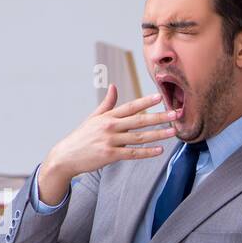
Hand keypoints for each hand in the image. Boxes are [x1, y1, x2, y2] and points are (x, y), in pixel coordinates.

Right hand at [36, 85, 180, 204]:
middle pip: (139, 120)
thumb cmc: (82, 136)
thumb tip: (114, 86)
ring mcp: (110, 141)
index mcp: (107, 116)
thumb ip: (107, 103)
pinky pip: (133, 154)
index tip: (160, 97)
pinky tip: (160, 150)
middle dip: (159, 117)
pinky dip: (147, 152)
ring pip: (139, 137)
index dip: (146, 101)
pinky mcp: (110, 155)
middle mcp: (110, 126)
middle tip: (175, 114)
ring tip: (173, 132)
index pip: (130, 106)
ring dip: (158, 134)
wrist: (66, 156)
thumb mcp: (93, 118)